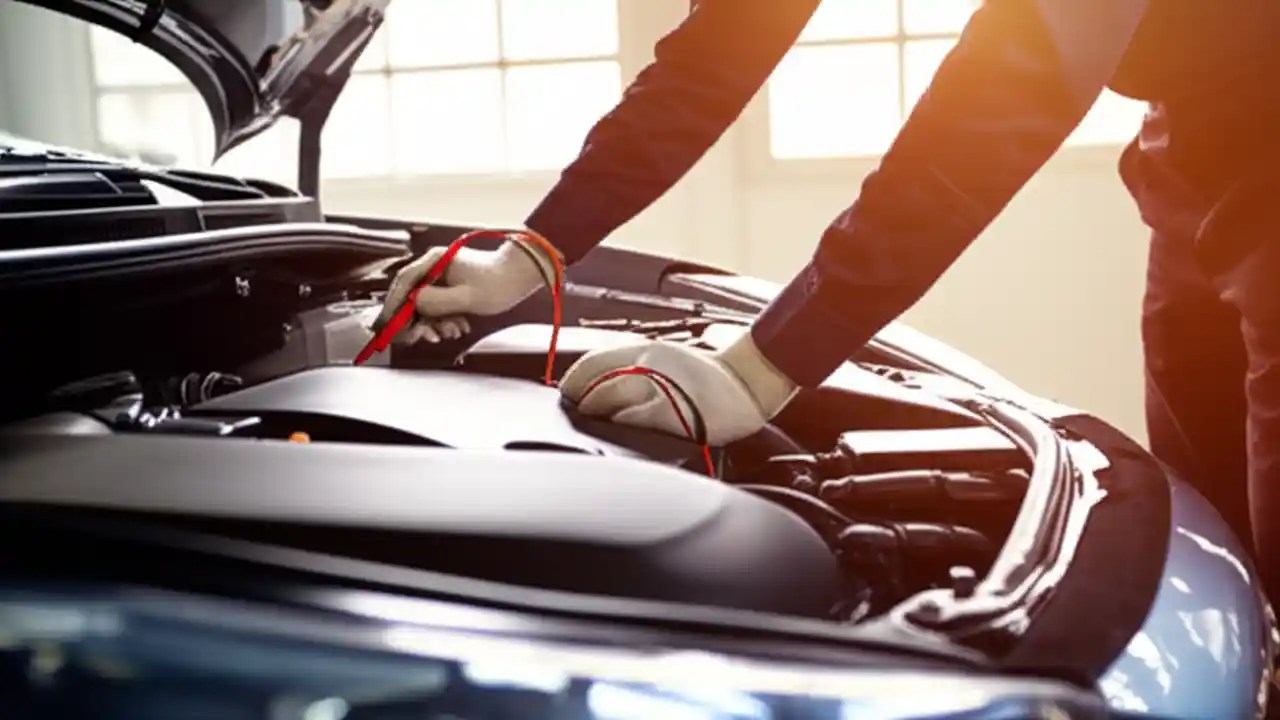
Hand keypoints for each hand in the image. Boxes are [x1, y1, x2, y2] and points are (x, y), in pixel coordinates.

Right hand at [373, 237, 549, 344]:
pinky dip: (445, 320)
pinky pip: (437, 306)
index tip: (390, 325)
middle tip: (429, 337)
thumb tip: (413, 304)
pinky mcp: (449, 287)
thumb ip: (436, 302)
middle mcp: (434, 266)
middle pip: (412, 296)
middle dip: (420, 320)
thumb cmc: (499, 283)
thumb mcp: (466, 298)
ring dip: (435, 323)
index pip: (404, 282)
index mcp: (435, 260)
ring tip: (454, 331)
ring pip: (425, 305)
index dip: (394, 305)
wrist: (521, 277)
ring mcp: (441, 277)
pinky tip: (459, 327)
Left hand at [559, 331, 798, 445]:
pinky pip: (635, 421)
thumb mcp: (666, 359)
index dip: (573, 382)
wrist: (748, 384)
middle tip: (579, 415)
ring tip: (597, 425)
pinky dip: (621, 427)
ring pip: (609, 402)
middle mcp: (650, 364)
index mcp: (645, 348)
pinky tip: (621, 431)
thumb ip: (633, 367)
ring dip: (597, 416)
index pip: (592, 362)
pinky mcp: (674, 413)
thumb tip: (596, 385)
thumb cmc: (706, 377)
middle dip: (581, 403)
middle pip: (596, 384)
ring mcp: (661, 388)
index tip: (568, 395)